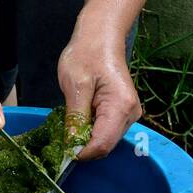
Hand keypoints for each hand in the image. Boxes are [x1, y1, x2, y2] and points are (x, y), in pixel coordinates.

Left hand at [58, 21, 141, 159]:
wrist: (100, 39)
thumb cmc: (87, 55)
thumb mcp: (75, 85)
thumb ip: (75, 117)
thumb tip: (71, 145)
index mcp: (120, 106)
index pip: (102, 144)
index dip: (81, 152)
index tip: (62, 152)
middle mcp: (130, 114)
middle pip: (105, 145)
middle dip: (83, 147)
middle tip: (61, 139)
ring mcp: (129, 114)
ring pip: (105, 140)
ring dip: (86, 139)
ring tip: (69, 124)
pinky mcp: (122, 113)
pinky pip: (106, 131)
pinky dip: (90, 131)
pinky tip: (78, 119)